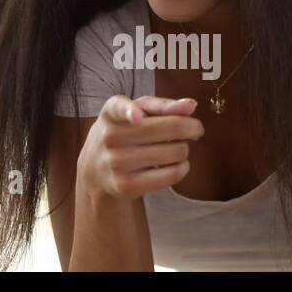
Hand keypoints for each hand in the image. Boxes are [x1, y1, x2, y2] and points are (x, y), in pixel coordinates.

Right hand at [76, 95, 203, 199]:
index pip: (119, 109)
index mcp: (111, 111)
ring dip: (185, 149)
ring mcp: (116, 163)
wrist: (96, 168)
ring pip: (176, 152)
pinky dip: (182, 168)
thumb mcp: (138, 111)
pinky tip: (176, 164)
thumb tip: (191, 105)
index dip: (130, 112)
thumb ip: (164, 105)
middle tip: (195, 129)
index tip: (137, 117)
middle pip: (169, 128)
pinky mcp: (126, 186)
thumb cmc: (126, 131)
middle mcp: (110, 137)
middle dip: (191, 127)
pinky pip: (172, 174)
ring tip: (176, 148)